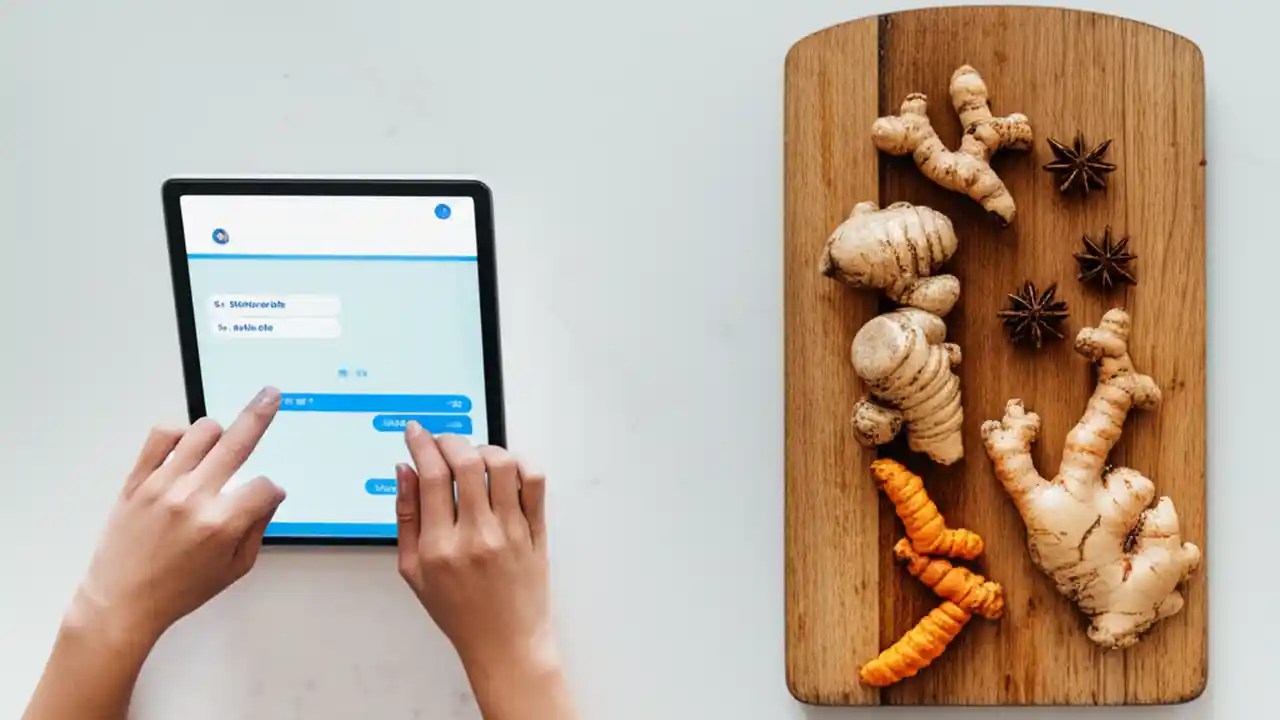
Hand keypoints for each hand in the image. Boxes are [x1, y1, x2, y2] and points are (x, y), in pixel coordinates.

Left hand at [68, 386, 285, 647]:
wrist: (121, 602)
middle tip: (270, 395)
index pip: (265, 486)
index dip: (271, 492)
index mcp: (222, 523)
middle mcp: (194, 497)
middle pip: (238, 441)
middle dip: (261, 414)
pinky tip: (186, 447)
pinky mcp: (137, 481)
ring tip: (219, 443)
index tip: (263, 500)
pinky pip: (160, 437)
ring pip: (202, 432)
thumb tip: (271, 495)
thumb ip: (258, 527)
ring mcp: (163, 485)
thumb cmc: (179, 590)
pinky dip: (178, 433)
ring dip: (218, 433)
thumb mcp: (236, 569)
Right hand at [396, 424, 574, 718]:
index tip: (416, 432)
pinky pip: (535, 483)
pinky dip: (521, 463)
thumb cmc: (458, 611)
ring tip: (474, 455)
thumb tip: (405, 471)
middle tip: (442, 440)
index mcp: (441, 547)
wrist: (505, 643)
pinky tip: (506, 467)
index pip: (432, 476)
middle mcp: (477, 536)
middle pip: (466, 462)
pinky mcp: (536, 532)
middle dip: (450, 439)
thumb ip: (407, 517)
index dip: (422, 444)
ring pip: (502, 465)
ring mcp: (511, 533)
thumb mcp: (414, 571)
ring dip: (484, 448)